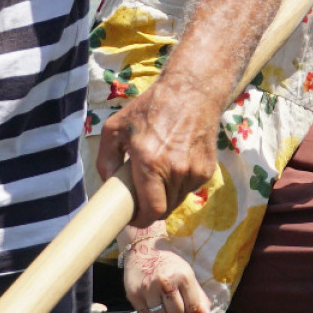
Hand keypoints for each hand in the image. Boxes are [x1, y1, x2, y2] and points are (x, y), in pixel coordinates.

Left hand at [96, 75, 227, 228]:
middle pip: (164, 209)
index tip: (132, 217)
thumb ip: (105, 159)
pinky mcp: (207, 169)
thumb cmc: (150, 108)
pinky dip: (180, 184)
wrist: (192, 92)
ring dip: (166, 195)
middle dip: (151, 208)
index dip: (140, 220)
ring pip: (177, 200)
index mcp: (150, 162)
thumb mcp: (115, 127)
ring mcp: (194, 171)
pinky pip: (190, 188)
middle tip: (141, 195)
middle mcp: (175, 171)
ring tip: (158, 175)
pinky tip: (175, 164)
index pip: (151, 210)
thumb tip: (108, 184)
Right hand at [121, 228, 214, 312]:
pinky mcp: (133, 294)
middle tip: (174, 306)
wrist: (143, 250)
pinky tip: (153, 306)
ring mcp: (148, 289)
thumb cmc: (168, 264)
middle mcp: (165, 282)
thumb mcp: (187, 276)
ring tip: (163, 306)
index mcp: (183, 276)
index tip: (188, 310)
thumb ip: (199, 299)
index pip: (192, 308)